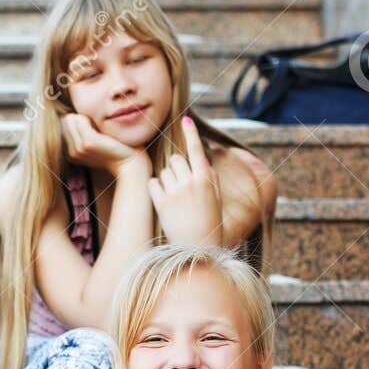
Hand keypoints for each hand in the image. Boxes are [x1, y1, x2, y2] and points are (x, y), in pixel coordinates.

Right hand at [61, 112, 147, 176]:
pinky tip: (100, 125)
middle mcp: (71, 153)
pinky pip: (79, 119)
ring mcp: (78, 149)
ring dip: (84, 117)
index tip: (92, 128)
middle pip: (65, 122)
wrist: (128, 162)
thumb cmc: (115, 149)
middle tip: (96, 127)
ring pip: (70, 119)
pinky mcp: (88, 143)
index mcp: (71, 154)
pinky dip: (89, 117)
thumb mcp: (95, 142)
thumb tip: (70, 115)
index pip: (63, 126)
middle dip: (78, 118)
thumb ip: (82, 132)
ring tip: (98, 128)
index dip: (77, 121)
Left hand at [147, 115, 223, 247]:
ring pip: (164, 171)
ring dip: (167, 179)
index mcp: (206, 179)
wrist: (198, 250)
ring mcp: (175, 192)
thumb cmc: (209, 224)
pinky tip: (163, 200)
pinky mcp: (161, 203)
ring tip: (174, 198)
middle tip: (180, 185)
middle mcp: (190, 182)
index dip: (190, 132)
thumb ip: (209, 178)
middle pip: (176, 159)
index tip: (185, 118)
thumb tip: (201, 160)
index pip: (197, 149)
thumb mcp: (215, 198)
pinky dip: (156, 189)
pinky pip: (153, 183)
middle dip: (176, 167)